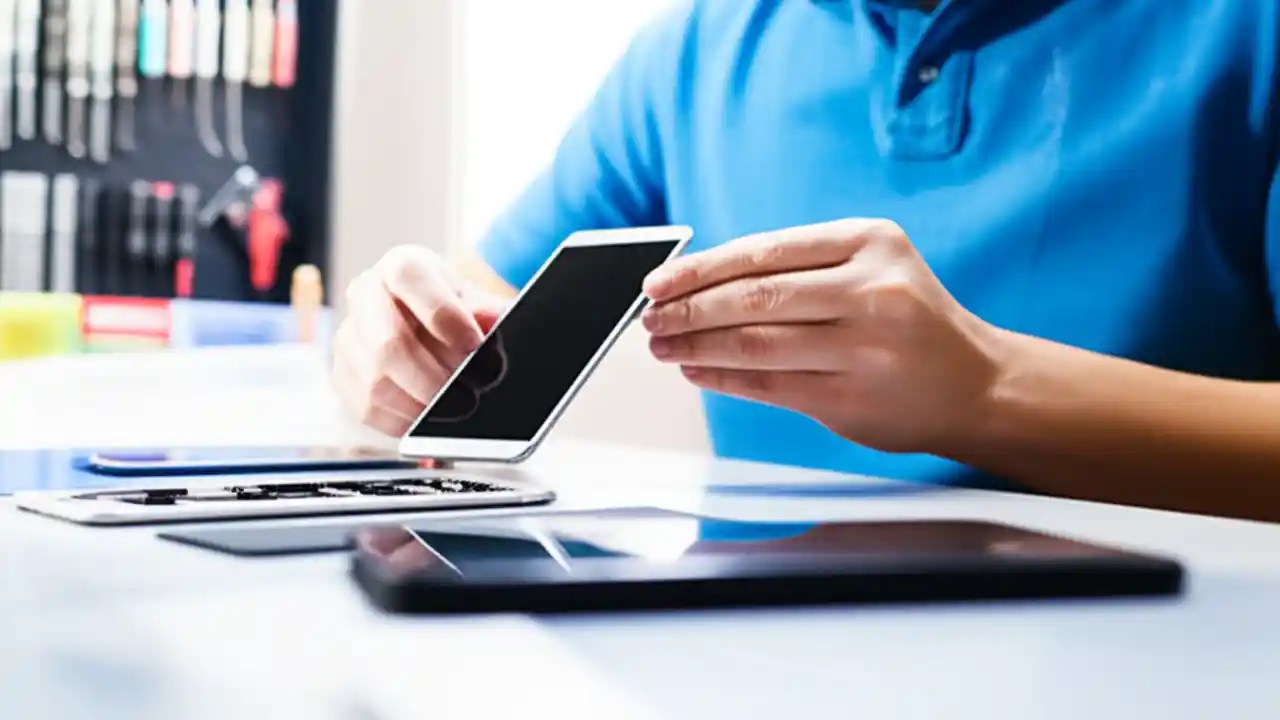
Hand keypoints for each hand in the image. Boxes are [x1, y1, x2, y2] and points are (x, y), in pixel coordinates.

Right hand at [332, 246, 507, 435]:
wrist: (436, 332)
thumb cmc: (457, 313)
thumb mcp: (479, 305)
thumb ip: (489, 313)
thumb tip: (490, 324)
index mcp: (401, 267)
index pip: (407, 278)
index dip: (442, 314)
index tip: (473, 345)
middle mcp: (365, 295)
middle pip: (386, 343)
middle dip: (432, 378)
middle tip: (468, 395)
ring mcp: (349, 337)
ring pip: (376, 383)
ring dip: (422, 403)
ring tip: (455, 406)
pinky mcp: (343, 376)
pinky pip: (368, 409)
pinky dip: (405, 420)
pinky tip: (430, 415)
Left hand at [641, 219, 1007, 454]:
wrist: (976, 383)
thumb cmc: (908, 321)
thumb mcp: (872, 268)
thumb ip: (799, 269)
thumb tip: (700, 282)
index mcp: (871, 242)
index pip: (764, 250)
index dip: (701, 268)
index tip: (659, 282)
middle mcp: (872, 290)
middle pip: (755, 297)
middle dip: (689, 309)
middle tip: (650, 318)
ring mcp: (864, 347)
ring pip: (756, 343)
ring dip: (697, 345)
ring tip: (663, 347)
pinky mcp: (851, 398)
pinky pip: (767, 386)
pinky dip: (722, 377)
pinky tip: (696, 370)